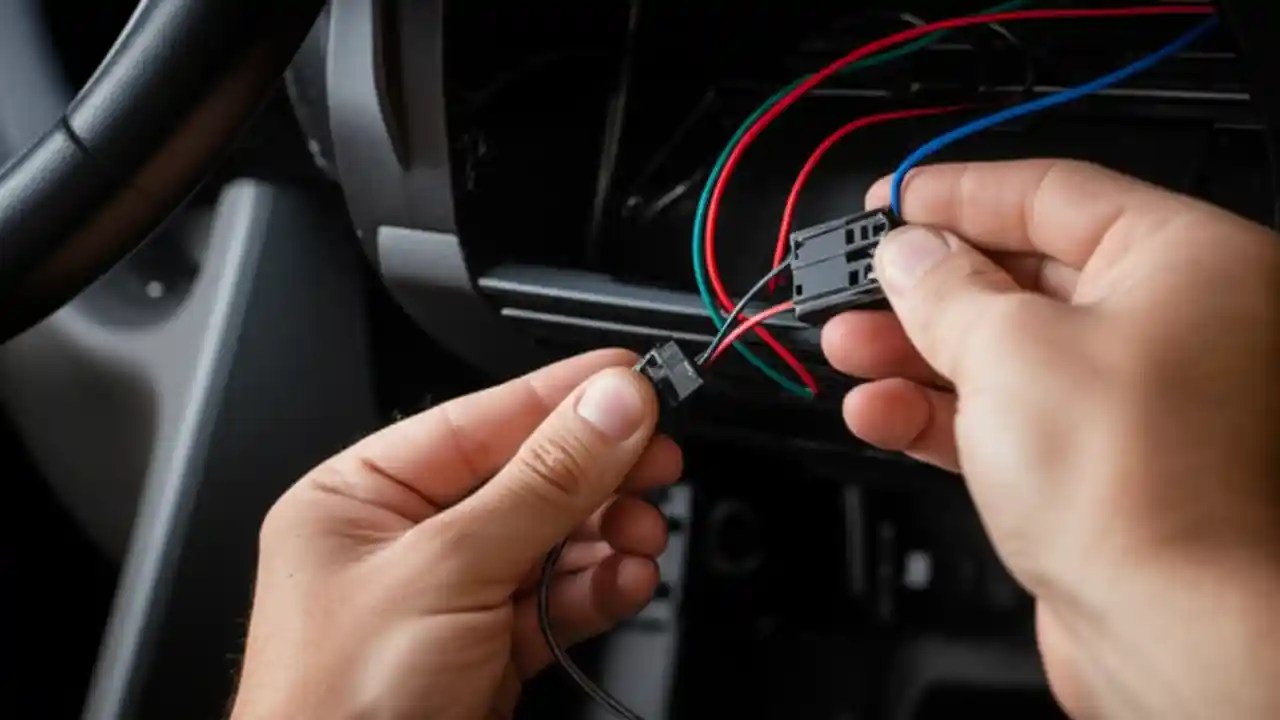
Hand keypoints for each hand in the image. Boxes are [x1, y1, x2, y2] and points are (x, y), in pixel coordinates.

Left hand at [230, 350, 680, 719]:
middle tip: (659, 454)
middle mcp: (404, 541)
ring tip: (643, 532)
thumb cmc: (338, 706)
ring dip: (608, 533)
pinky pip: (559, 600)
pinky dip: (601, 588)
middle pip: (525, 477)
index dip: (560, 393)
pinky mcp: (489, 650)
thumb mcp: (448, 568)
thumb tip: (610, 406)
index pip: (478, 419)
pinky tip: (628, 578)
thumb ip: (541, 483)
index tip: (631, 374)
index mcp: (359, 497)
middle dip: (597, 470)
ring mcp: (450, 598)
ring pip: (552, 539)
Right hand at [823, 160, 1279, 718]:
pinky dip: (940, 412)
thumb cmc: (1136, 489)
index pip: (1053, 194)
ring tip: (849, 350)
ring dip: (918, 351)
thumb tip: (912, 253)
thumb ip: (946, 287)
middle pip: (1025, 276)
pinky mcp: (1102, 465)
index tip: (891, 202)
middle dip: (927, 286)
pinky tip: (881, 413)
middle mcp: (1179, 324)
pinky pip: (1009, 416)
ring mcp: (1140, 400)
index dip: (956, 194)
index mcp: (1189, 262)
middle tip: (857, 285)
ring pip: (1008, 351)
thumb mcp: (1008, 349)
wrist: (1171, 632)